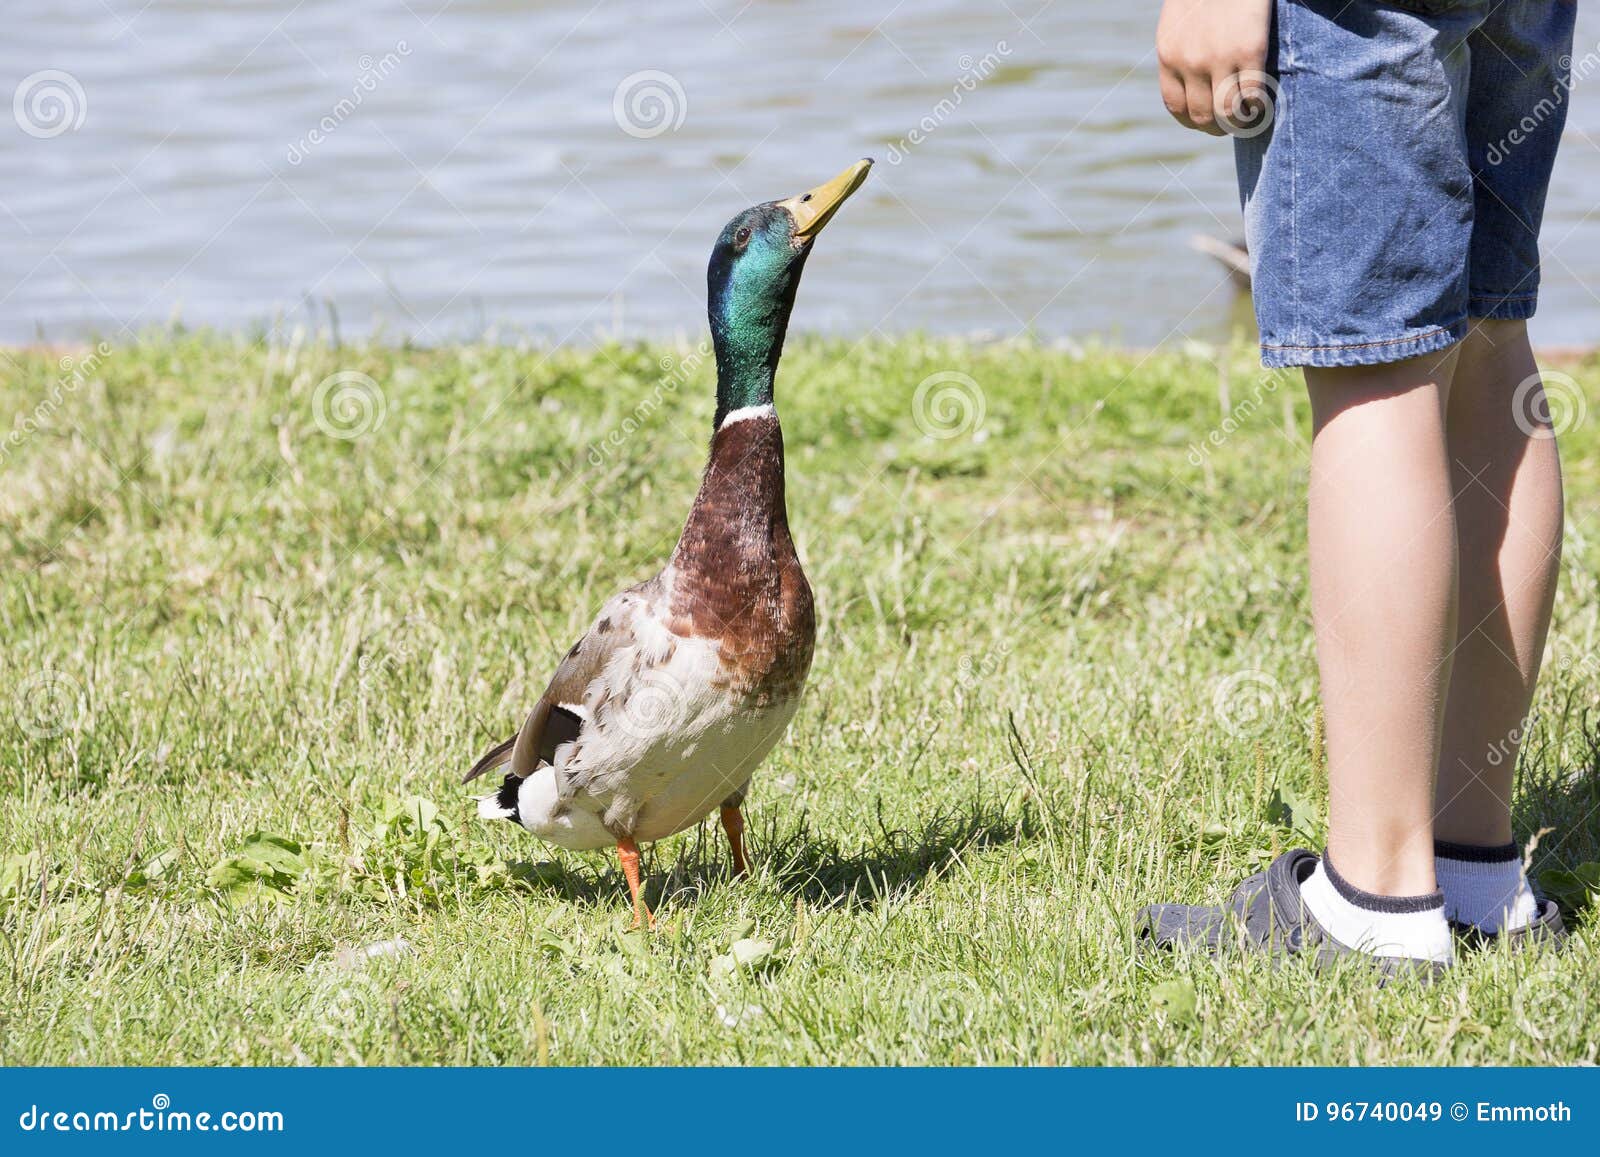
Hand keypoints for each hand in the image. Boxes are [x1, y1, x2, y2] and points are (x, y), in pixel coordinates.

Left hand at [1156, 0, 1272, 135]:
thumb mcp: (1182, 18)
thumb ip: (1184, 47)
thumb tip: (1196, 79)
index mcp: (1168, 53)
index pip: (1176, 106)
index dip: (1194, 121)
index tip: (1209, 120)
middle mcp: (1188, 61)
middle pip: (1202, 116)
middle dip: (1219, 127)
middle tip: (1235, 123)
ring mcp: (1218, 57)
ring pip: (1227, 113)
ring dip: (1240, 123)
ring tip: (1251, 117)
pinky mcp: (1249, 49)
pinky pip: (1253, 95)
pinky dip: (1260, 107)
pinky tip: (1264, 102)